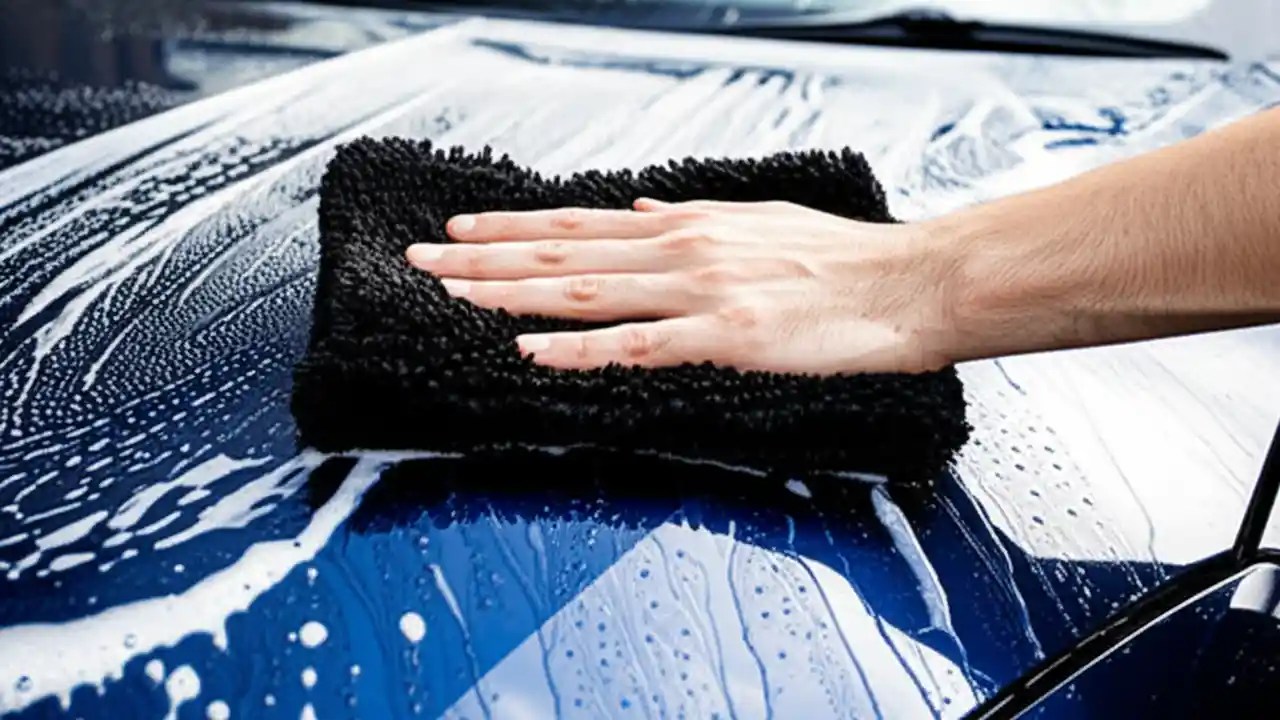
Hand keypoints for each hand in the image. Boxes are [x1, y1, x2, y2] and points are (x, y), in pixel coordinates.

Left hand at [404, 198, 957, 374]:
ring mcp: (698, 291)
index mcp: (686, 226)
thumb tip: (641, 213)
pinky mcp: (725, 335)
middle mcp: (679, 249)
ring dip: (511, 295)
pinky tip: (532, 351)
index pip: (577, 225)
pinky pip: (636, 345)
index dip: (511, 228)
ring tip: (453, 295)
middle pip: (562, 255)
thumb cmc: (840, 259)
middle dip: (485, 258)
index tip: (460, 230)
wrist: (908, 285)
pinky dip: (578, 348)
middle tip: (423, 259)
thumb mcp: (758, 221)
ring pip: (585, 292)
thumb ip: (693, 220)